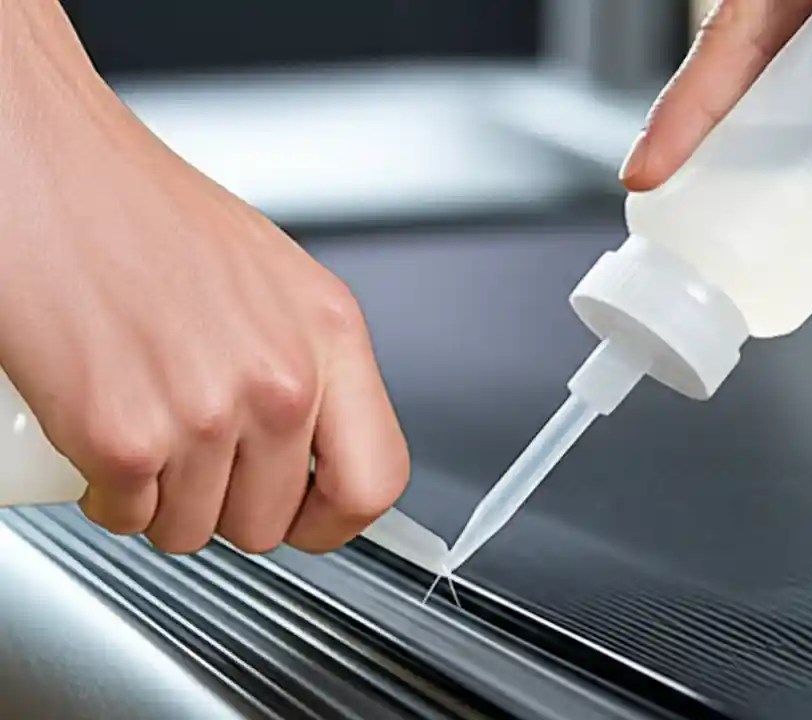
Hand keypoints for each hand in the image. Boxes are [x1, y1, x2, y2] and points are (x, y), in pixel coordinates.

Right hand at [0, 1, 409, 553]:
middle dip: (224, 504)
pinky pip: (127, 517)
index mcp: (331, 336)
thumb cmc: (141, 213)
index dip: (336, 520)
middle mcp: (282, 380)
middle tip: (191, 453)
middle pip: (272, 523)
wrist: (44, 171)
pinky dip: (107, 492)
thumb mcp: (273, 283)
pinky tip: (99, 428)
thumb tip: (319, 450)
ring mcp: (205, 414)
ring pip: (194, 532)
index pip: (376, 480)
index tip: (307, 519)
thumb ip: (307, 365)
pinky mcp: (124, 438)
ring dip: (162, 499)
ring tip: (143, 424)